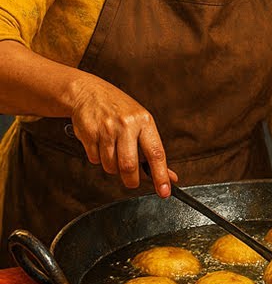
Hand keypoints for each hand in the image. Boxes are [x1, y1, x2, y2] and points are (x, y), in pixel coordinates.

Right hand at [67, 77, 176, 195]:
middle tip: (132, 181)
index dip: (161, 175)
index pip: (156, 153)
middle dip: (131, 180)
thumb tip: (171, 176)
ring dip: (113, 168)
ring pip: (110, 166)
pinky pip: (95, 160)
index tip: (164, 191)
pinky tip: (101, 145)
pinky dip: (99, 159)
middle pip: (129, 165)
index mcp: (145, 122)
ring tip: (114, 153)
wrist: (89, 93)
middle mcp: (126, 125)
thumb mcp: (143, 124)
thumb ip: (154, 151)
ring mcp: (106, 129)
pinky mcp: (88, 133)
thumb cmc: (120, 111)